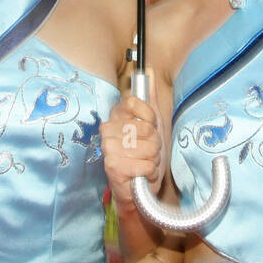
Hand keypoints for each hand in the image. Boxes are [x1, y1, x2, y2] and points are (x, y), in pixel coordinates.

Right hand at [101, 88, 162, 206]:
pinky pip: (146, 165)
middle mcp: (108, 129)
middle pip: (147, 128)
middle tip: (147, 152)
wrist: (139, 190)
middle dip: (155, 144)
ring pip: (149, 148)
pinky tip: (140, 176)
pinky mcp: (113, 166)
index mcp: (116, 116)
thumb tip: (149, 71)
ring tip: (143, 164)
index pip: (135, 102)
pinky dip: (149, 173)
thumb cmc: (144, 156)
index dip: (149, 117)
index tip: (149, 127)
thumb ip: (149, 98)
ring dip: (153, 160)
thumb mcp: (152, 125)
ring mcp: (108, 147)